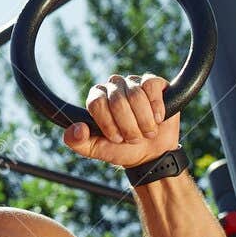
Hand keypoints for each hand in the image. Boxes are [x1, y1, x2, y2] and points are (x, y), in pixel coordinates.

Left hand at [62, 73, 179, 167]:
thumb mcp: (96, 149)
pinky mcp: (153, 83)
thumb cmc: (122, 149)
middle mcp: (113, 86)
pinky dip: (156, 107)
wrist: (151, 153)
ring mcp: (133, 82)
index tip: (117, 138)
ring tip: (147, 132)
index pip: (96, 103)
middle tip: (134, 139)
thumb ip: (77, 141)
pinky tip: (158, 118)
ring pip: (136, 95)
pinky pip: (151, 86)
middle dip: (128, 126)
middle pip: (117, 101)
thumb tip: (78, 128)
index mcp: (96, 98)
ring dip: (144, 121)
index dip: (108, 123)